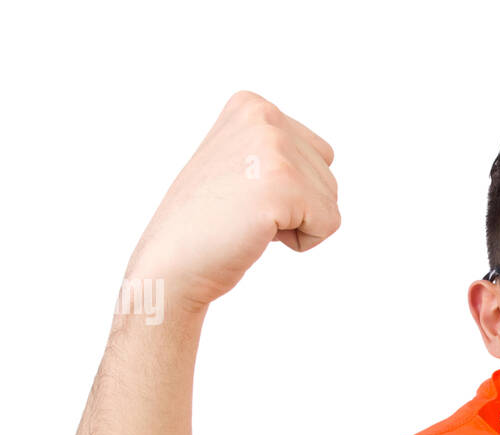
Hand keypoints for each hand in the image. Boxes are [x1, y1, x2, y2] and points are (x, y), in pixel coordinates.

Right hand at [124, 90, 339, 313]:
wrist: (169, 263)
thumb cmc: (205, 223)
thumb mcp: (239, 161)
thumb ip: (275, 147)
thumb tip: (326, 153)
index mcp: (252, 106)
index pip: (319, 154)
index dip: (290, 189)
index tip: (243, 194)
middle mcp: (263, 117)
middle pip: (328, 175)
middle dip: (297, 207)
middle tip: (244, 212)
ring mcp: (273, 148)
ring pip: (330, 201)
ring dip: (297, 224)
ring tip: (249, 221)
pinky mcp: (282, 186)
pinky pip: (329, 224)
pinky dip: (302, 242)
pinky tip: (258, 234)